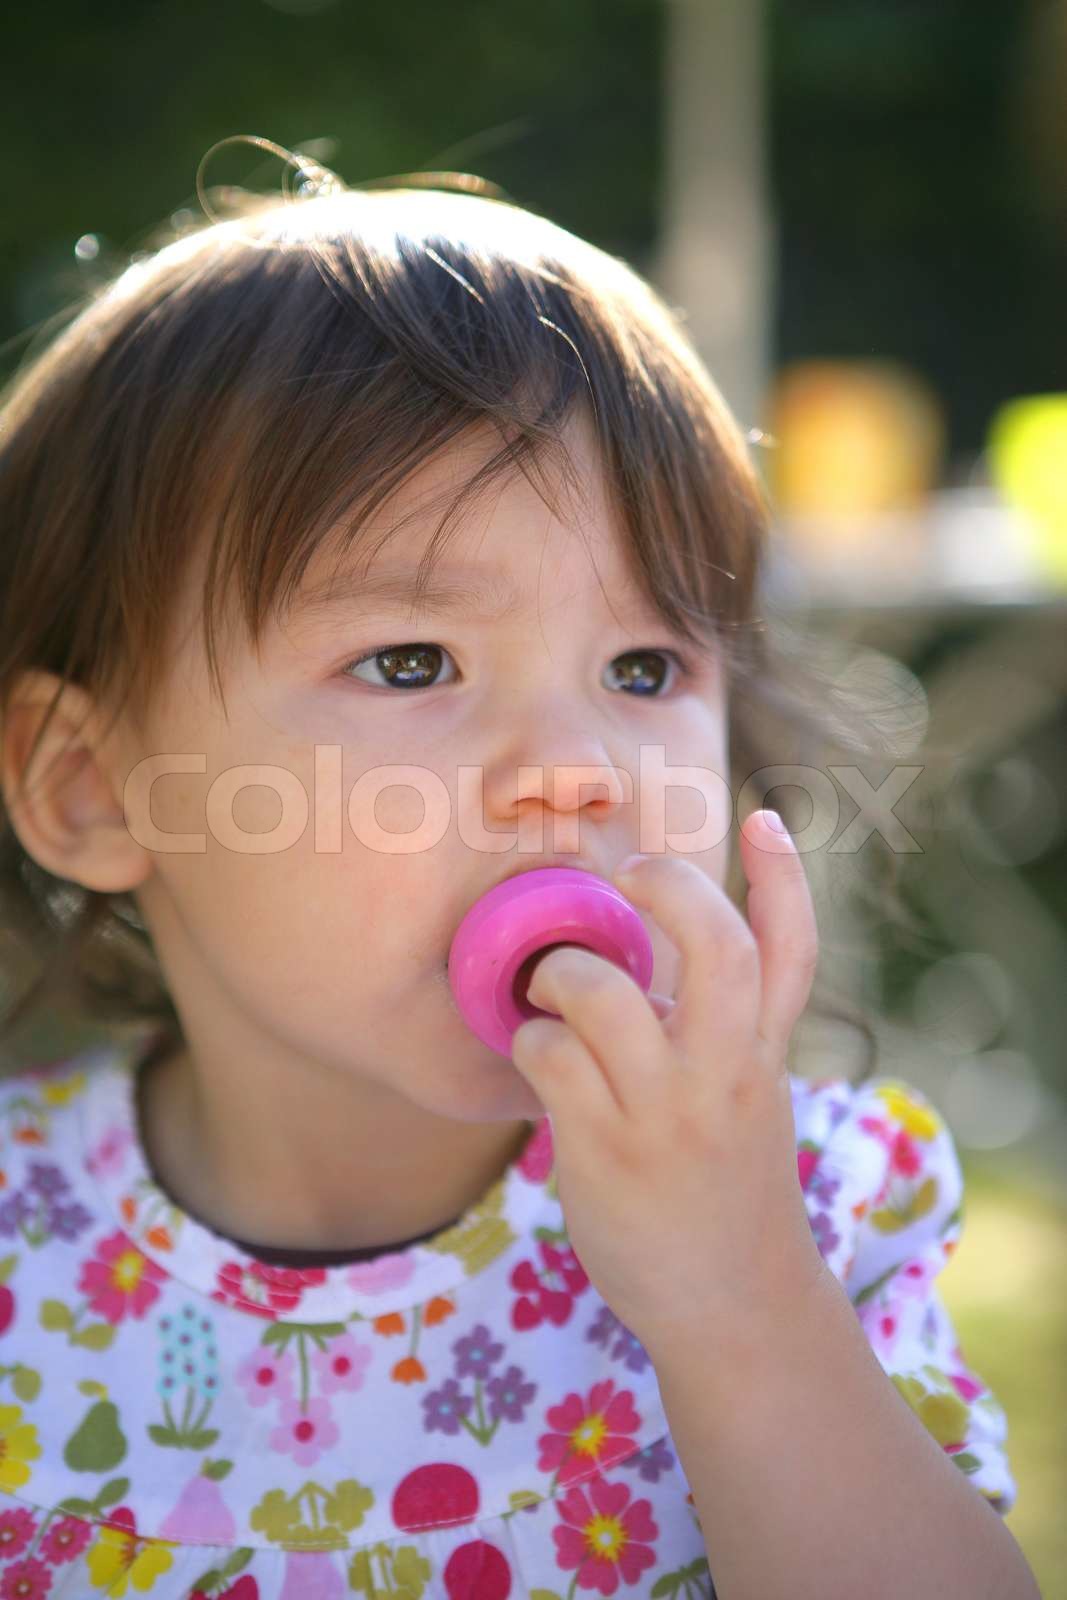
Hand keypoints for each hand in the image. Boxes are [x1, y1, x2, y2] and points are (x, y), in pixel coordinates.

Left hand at [508, 809, 830, 1359]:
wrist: (733, 1307)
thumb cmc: (724, 1190)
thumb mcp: (745, 1101)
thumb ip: (714, 1034)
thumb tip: (638, 965)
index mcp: (764, 1055)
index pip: (790, 951)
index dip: (783, 878)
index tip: (762, 817)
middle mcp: (726, 1073)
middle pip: (717, 949)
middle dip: (670, 888)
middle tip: (631, 872)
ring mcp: (668, 1113)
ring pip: (603, 994)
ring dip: (562, 975)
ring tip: (552, 991)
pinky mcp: (608, 1150)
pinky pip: (549, 1058)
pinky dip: (533, 1042)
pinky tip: (537, 1063)